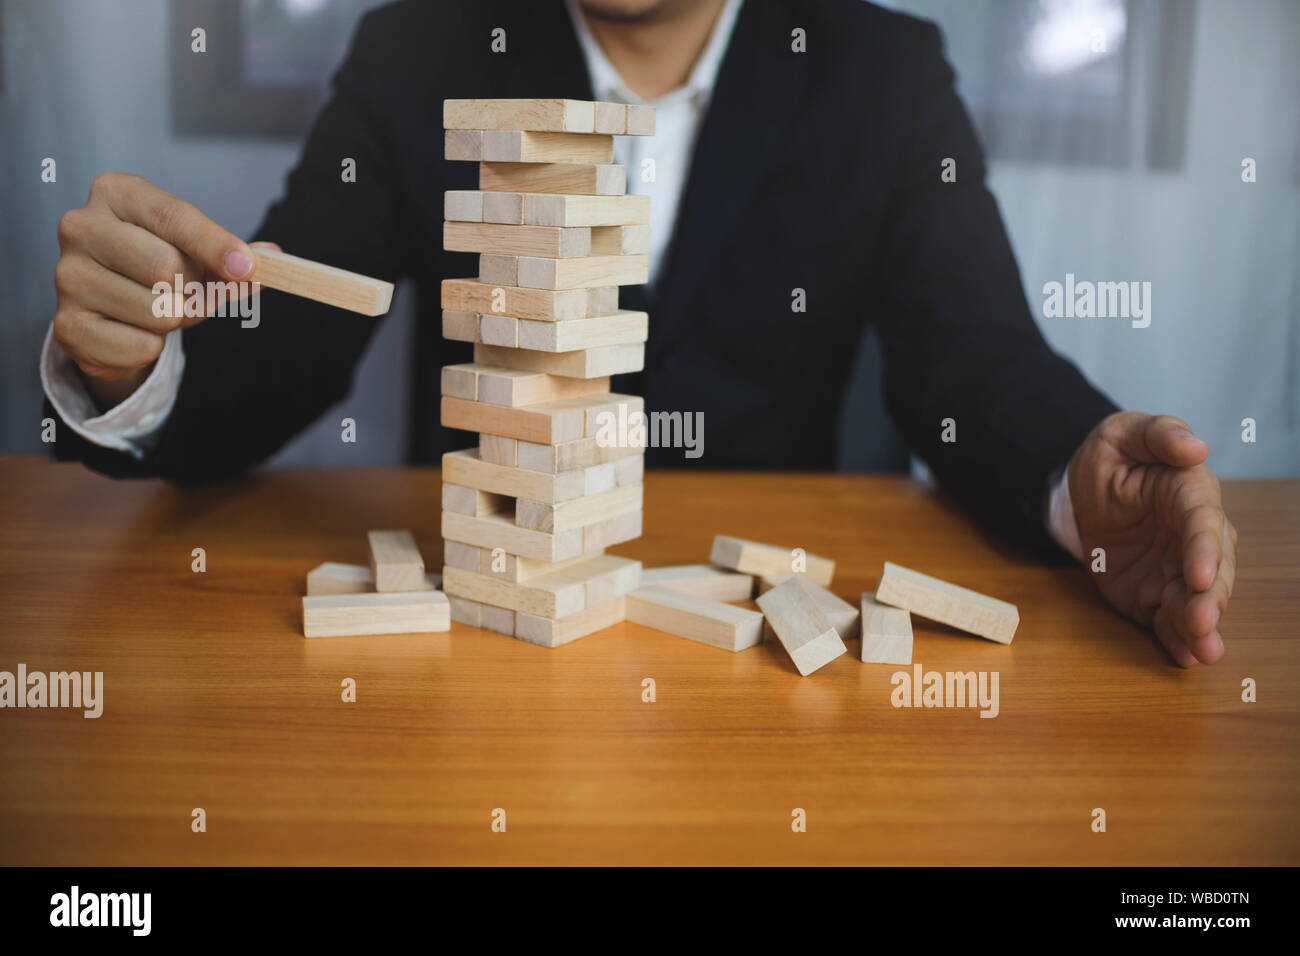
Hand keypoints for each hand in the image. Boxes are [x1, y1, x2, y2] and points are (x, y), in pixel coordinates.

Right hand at [52, 172, 269, 407]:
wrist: (109, 307)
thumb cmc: (156, 264)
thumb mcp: (197, 251)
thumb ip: (234, 256)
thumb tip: (270, 259)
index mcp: (115, 193)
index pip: (173, 217)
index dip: (215, 245)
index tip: (247, 268)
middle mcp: (81, 227)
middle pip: (166, 267)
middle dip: (193, 289)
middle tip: (187, 291)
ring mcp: (68, 276)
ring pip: (157, 311)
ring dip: (175, 320)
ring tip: (158, 308)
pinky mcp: (68, 325)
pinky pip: (141, 346)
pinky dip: (152, 347)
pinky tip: (133, 329)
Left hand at [1067, 412, 1236, 665]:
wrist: (1080, 492)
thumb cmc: (1110, 457)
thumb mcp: (1123, 434)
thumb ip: (1158, 434)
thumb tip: (1195, 447)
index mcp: (1189, 494)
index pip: (1203, 523)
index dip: (1204, 550)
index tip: (1201, 575)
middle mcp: (1193, 538)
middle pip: (1212, 570)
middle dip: (1210, 598)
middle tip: (1203, 622)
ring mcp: (1176, 570)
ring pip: (1196, 600)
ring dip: (1201, 627)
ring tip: (1205, 651)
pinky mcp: (1154, 595)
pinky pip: (1168, 620)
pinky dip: (1178, 641)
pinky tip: (1187, 658)